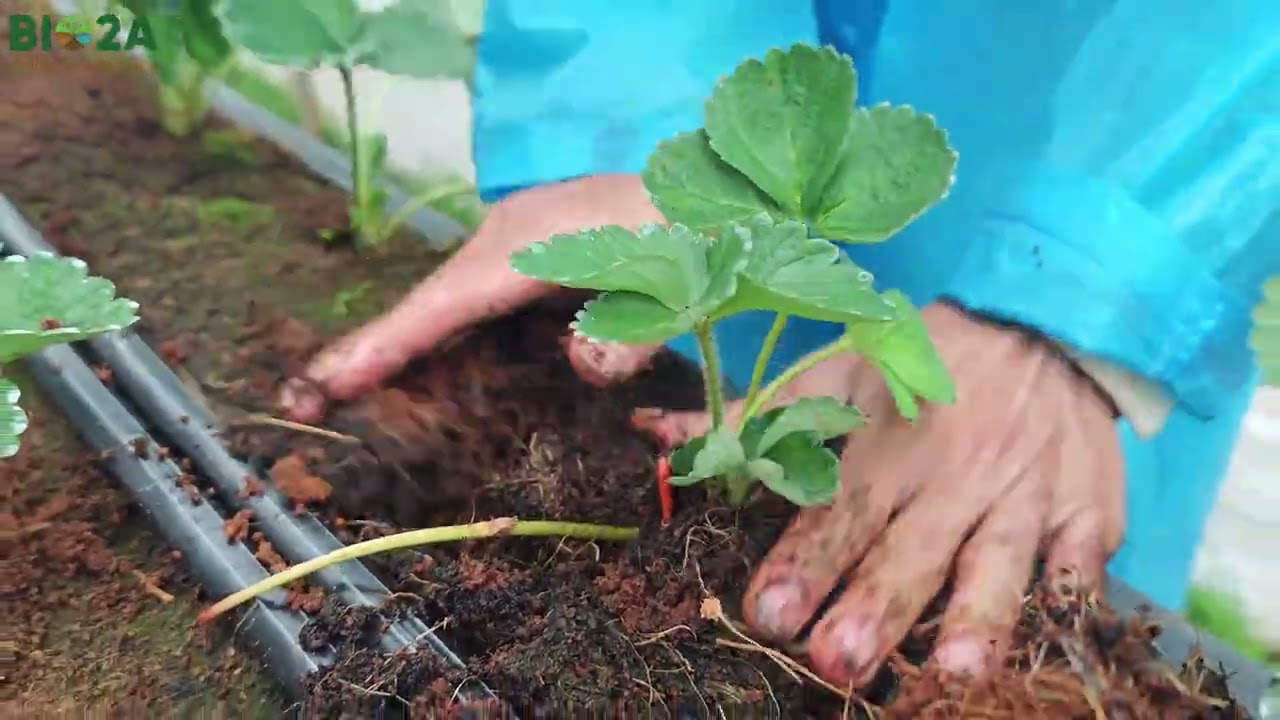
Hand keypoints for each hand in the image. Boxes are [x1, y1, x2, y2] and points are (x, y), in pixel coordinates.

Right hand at [279, 174, 666, 421]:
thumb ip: (630, 330)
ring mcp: (516, 246)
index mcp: (528, 244)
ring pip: (446, 309)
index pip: (442, 305)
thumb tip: (584, 364)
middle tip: (302, 400)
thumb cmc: (693, 231)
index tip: (327, 384)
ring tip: (339, 394)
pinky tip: (422, 377)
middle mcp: (507, 240)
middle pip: (428, 308)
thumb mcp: (671, 285)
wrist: (715, 188)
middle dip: (370, 354)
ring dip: (401, 352)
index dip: (386, 348)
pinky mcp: (531, 258)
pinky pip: (473, 308)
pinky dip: (442, 342)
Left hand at [631, 303, 1125, 685]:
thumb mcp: (833, 368)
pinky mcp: (1089, 508)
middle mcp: (957, 469)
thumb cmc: (923, 356)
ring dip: (976, 618)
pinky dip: (1068, 601)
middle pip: (911, 548)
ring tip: (953, 674)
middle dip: (874, 607)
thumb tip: (651, 433)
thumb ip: (748, 416)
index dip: (804, 561)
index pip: (839, 509)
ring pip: (1000, 563)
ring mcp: (1028, 492)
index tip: (769, 612)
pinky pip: (1082, 561)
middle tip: (836, 662)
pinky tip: (1049, 644)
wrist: (1046, 320)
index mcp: (889, 437)